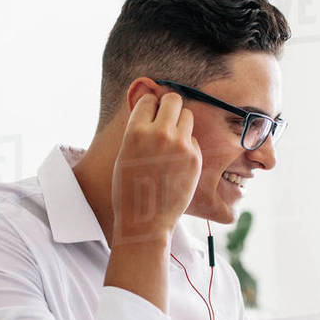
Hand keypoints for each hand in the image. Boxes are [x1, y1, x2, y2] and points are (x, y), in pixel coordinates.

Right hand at [111, 90, 201, 245]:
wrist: (144, 220)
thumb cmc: (129, 188)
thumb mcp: (125, 153)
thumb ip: (139, 130)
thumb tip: (152, 105)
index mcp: (136, 131)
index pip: (149, 100)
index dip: (150, 108)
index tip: (150, 118)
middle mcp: (159, 133)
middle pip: (173, 99)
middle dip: (170, 107)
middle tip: (166, 120)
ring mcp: (180, 145)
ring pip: (187, 115)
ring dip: (181, 123)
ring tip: (172, 142)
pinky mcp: (195, 157)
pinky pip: (193, 139)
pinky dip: (188, 146)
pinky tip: (177, 163)